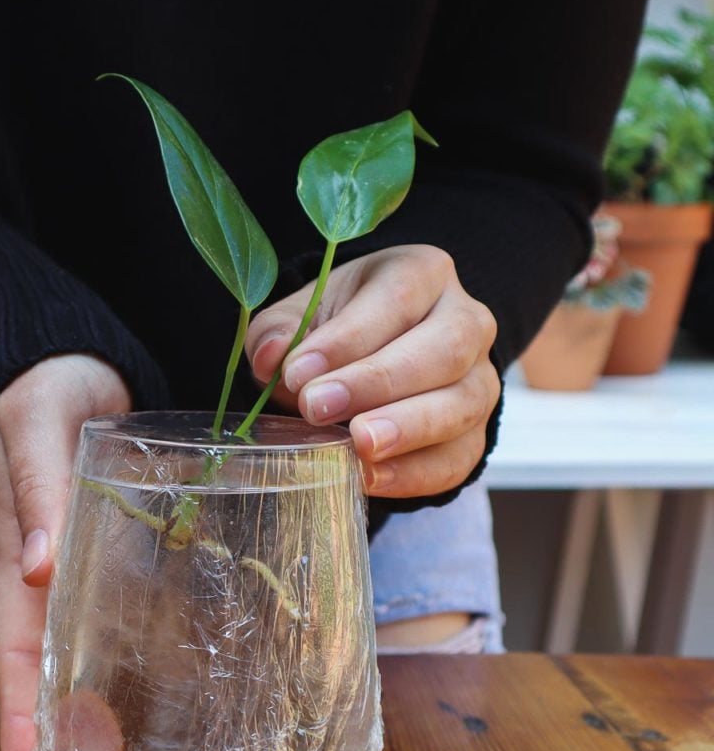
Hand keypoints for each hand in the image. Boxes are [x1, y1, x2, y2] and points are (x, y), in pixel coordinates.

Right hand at [0, 354, 130, 750]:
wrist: (73, 372)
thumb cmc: (41, 397)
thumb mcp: (32, 430)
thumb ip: (36, 488)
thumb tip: (39, 567)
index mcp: (21, 562)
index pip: (18, 654)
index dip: (22, 724)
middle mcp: (57, 586)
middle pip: (56, 682)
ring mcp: (97, 577)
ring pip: (100, 663)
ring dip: (111, 730)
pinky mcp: (135, 561)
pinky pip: (145, 622)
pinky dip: (156, 670)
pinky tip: (188, 710)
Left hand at [246, 245, 498, 497]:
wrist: (372, 362)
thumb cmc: (339, 329)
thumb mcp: (304, 314)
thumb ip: (279, 330)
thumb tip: (269, 357)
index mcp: (423, 274)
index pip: (397, 299)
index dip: (347, 338)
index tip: (296, 373)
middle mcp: (467, 321)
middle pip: (444, 349)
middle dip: (379, 382)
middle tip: (318, 408)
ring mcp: (480, 380)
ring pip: (463, 404)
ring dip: (408, 428)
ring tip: (358, 445)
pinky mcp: (476, 433)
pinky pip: (458, 458)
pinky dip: (414, 473)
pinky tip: (370, 477)